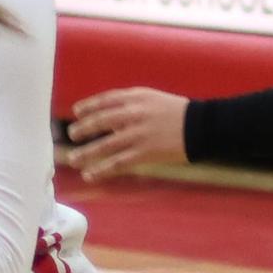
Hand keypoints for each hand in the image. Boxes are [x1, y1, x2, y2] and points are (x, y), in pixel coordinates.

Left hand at [64, 87, 189, 178]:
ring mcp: (138, 134)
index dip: (89, 106)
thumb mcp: (154, 100)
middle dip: (83, 128)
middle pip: (101, 121)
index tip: (77, 111)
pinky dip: (101, 169)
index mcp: (137, 97)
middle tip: (71, 134)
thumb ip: (132, 106)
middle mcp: (134, 114)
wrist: (201, 126)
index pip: (106, 100)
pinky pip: (118, 162)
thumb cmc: (178, 113)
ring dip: (86, 153)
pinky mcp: (145, 152)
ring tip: (73, 159)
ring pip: (105, 145)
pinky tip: (89, 175)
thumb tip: (110, 120)